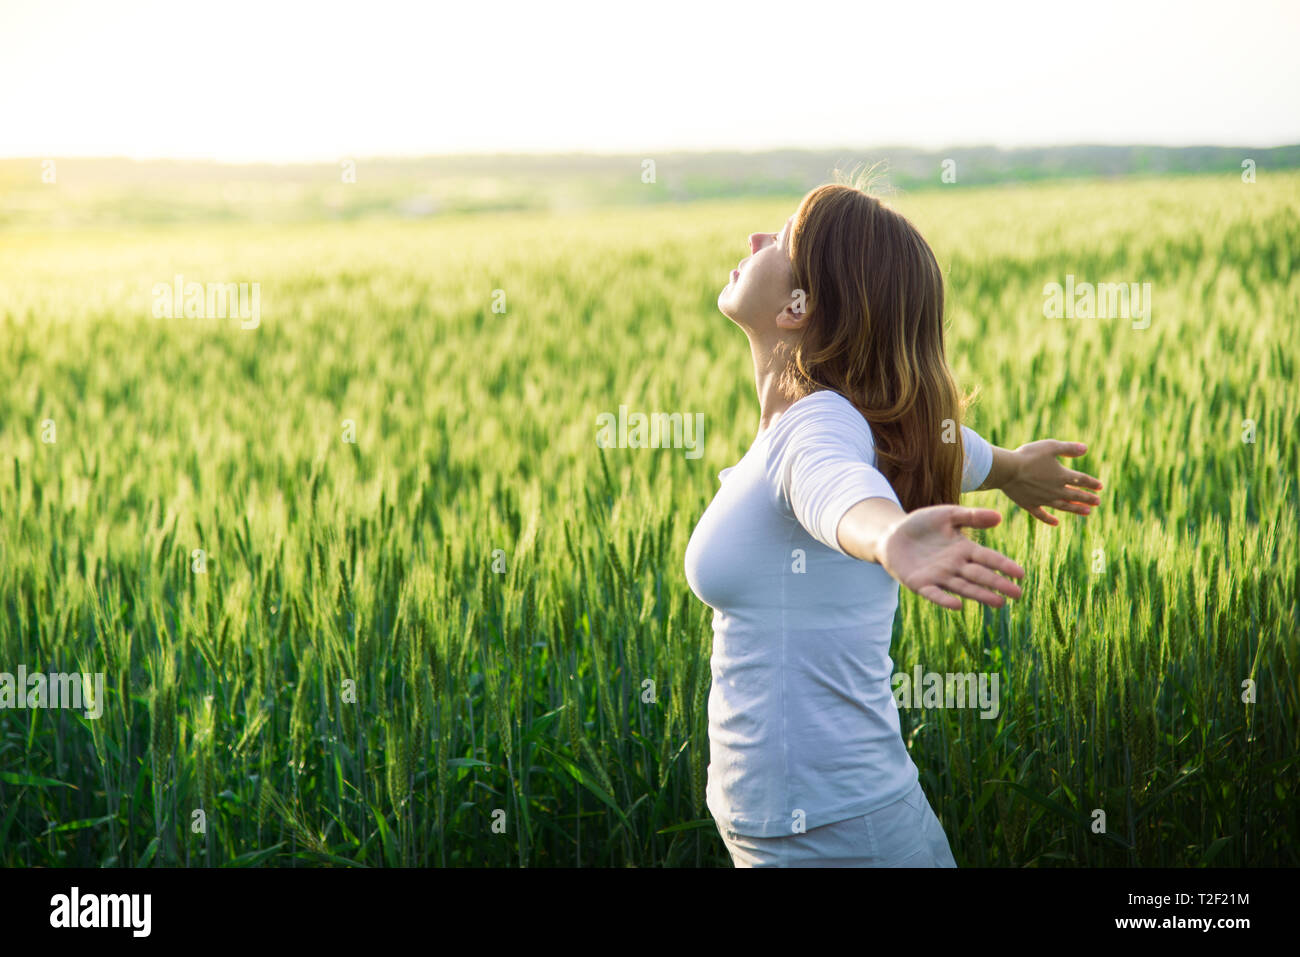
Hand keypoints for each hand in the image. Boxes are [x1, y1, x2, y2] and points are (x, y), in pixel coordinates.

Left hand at [875, 505, 1024, 609]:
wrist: (891, 534)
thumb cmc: (922, 524)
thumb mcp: (947, 515)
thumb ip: (971, 516)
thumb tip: (998, 516)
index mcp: (964, 549)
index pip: (988, 558)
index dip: (1003, 565)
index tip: (1020, 573)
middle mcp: (955, 566)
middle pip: (980, 575)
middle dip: (998, 584)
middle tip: (1017, 594)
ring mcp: (938, 576)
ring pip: (963, 587)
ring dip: (980, 595)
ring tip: (999, 603)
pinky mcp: (920, 584)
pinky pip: (934, 593)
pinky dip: (944, 600)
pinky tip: (957, 605)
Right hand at [1004, 440, 1102, 525]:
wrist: (1006, 470)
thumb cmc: (1028, 456)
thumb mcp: (1050, 446)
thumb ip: (1068, 448)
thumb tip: (1085, 449)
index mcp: (1062, 475)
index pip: (1081, 480)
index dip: (1092, 483)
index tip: (1100, 487)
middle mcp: (1055, 490)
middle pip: (1075, 495)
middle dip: (1088, 498)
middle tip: (1097, 502)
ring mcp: (1043, 499)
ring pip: (1064, 506)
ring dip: (1076, 509)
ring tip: (1087, 512)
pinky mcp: (1030, 505)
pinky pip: (1042, 515)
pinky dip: (1049, 519)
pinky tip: (1056, 523)